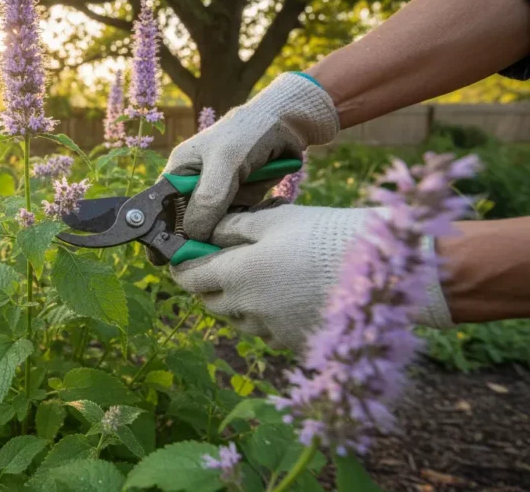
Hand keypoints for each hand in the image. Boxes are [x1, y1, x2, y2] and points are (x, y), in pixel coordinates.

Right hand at [164, 73, 338, 241]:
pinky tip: (249, 232)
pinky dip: (240, 231)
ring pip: (210, 228)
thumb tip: (193, 234)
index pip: (158, 207)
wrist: (288, 124)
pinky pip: (233, 225)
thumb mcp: (225, 162)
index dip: (157, 231)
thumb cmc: (248, 133)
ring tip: (231, 243)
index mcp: (178, 172)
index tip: (161, 257)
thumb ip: (208, 197)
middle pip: (184, 223)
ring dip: (219, 238)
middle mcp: (193, 186)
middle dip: (191, 241)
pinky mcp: (240, 201)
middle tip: (200, 258)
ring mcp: (217, 196)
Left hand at [170, 204, 453, 351]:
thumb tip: (206, 232)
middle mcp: (247, 308)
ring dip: (237, 302)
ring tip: (258, 278)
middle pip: (211, 303)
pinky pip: (266, 332)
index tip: (182, 258)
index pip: (190, 279)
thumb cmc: (324, 233)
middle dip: (208, 285)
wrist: (378, 268)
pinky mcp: (294, 343)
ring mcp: (271, 330)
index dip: (183, 267)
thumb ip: (233, 227)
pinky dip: (265, 317)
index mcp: (237, 274)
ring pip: (237, 320)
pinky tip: (285, 296)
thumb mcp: (274, 219)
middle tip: (220, 264)